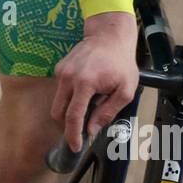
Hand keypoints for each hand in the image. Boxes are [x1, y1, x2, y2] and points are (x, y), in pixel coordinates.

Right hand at [52, 11, 138, 153]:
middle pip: (58, 113)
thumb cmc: (121, 62)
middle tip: (81, 129)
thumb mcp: (125, 90)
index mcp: (85, 83)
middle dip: (67, 126)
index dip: (72, 135)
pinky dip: (69, 98)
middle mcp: (68, 77)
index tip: (75, 147)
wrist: (109, 35)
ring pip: (57, 103)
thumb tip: (91, 129)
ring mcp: (61, 72)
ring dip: (68, 111)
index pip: (73, 116)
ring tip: (88, 106)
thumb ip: (108, 112)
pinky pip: (60, 91)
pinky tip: (84, 92)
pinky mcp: (59, 68)